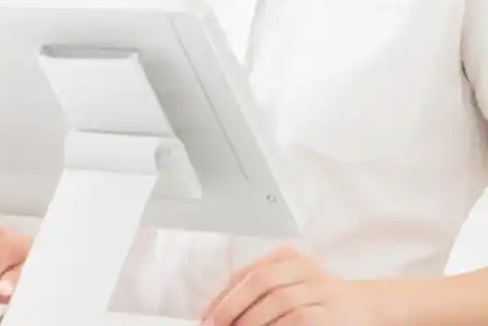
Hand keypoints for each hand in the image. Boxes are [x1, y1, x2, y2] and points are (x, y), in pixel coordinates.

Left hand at [201, 245, 389, 325]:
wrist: (369, 307)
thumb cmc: (321, 300)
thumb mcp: (290, 285)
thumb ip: (259, 293)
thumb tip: (218, 313)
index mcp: (288, 257)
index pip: (246, 272)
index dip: (222, 295)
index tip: (206, 315)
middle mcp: (304, 267)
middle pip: (258, 280)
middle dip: (231, 305)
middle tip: (216, 325)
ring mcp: (319, 288)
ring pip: (276, 301)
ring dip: (250, 321)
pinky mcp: (330, 312)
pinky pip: (296, 319)